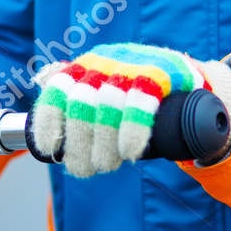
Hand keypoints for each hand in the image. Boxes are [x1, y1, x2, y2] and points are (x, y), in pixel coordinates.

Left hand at [27, 42, 230, 176]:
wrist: (188, 78)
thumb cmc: (137, 88)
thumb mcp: (104, 81)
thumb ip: (77, 87)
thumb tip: (43, 91)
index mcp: (87, 65)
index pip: (58, 89)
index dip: (50, 120)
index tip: (49, 148)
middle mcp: (105, 62)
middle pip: (82, 104)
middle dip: (80, 143)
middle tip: (84, 169)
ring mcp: (133, 65)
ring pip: (109, 106)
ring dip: (105, 143)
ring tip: (106, 165)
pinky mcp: (161, 72)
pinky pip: (141, 103)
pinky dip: (132, 130)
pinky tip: (129, 151)